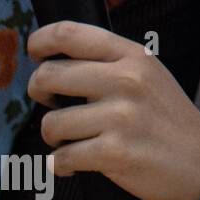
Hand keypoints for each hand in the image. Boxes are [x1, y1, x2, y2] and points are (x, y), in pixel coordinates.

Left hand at [28, 20, 199, 199]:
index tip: (35, 57)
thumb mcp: (146, 76)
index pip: (67, 33)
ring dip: (54, 138)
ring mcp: (121, 116)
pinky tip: (75, 165)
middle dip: (39, 95)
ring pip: (50, 122)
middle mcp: (127, 80)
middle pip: (46, 76)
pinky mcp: (115, 152)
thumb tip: (50, 60)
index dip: (39, 43)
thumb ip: (106, 64)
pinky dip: (61, 166)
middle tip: (54, 106)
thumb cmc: (163, 121)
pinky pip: (61, 158)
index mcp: (132, 56)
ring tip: (74, 141)